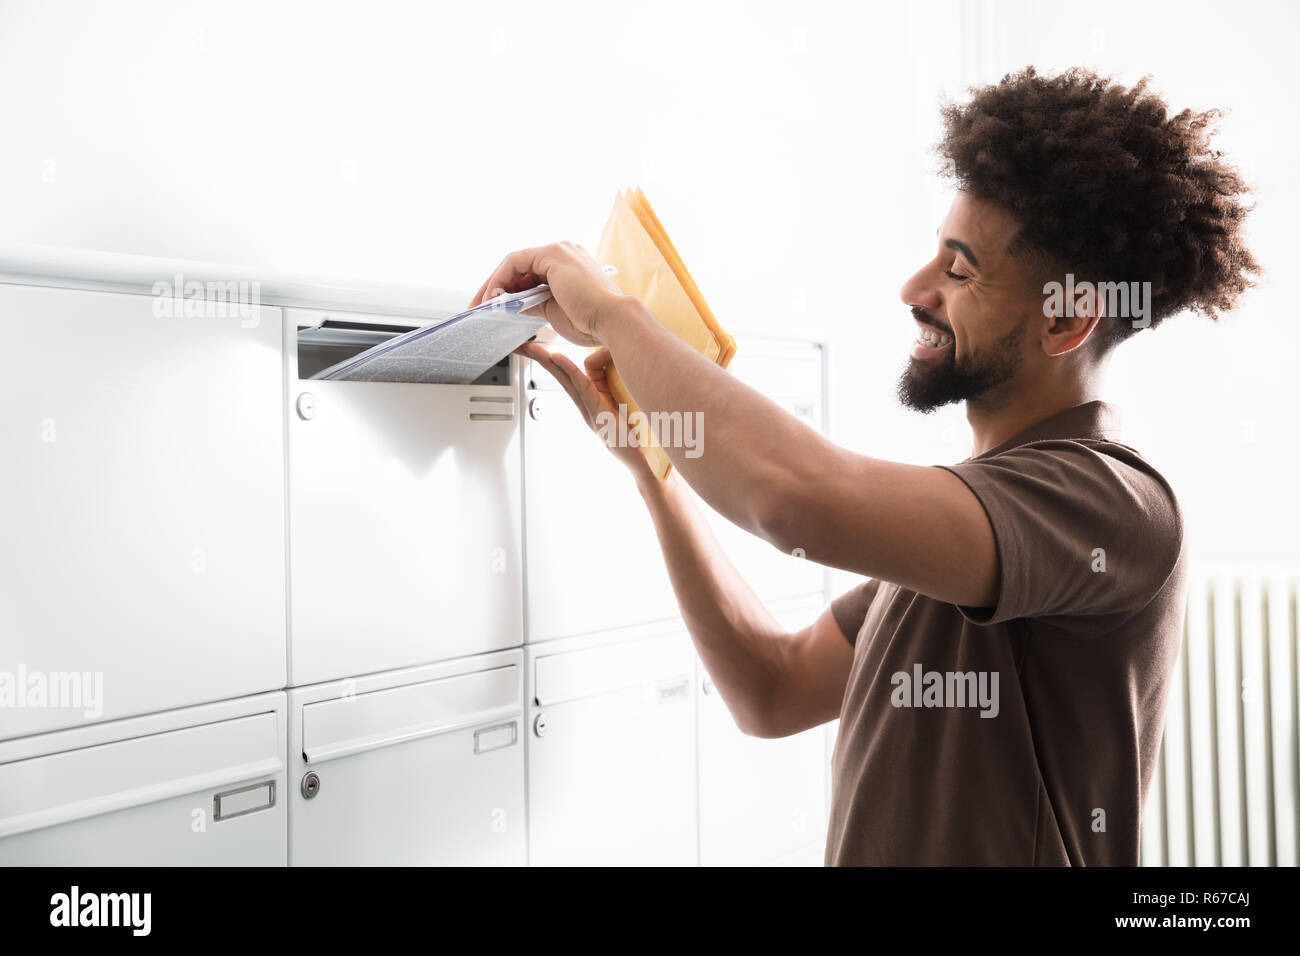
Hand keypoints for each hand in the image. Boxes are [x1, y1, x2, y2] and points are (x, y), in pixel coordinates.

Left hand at [470, 241, 623, 346]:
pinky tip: (494, 296)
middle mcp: (565, 251)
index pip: (530, 271)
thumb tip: (513, 305)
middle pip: (520, 265)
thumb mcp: (554, 312)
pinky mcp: (552, 254)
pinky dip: (501, 279)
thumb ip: (533, 303)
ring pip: (515, 262)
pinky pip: (516, 263)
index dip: (508, 287)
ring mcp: (559, 250)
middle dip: (497, 285)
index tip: (493, 303)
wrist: (612, 322)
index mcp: (569, 265)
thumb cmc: (592, 322)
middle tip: (479, 304)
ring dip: (495, 283)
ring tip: (483, 303)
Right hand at [517, 340, 654, 482]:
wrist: (640, 464)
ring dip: (547, 361)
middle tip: (521, 345)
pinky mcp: (598, 415)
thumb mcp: (624, 404)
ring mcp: (589, 411)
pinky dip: (568, 370)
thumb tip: (612, 363)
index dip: (554, 359)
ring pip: (565, 379)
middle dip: (540, 359)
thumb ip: (616, 386)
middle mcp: (585, 406)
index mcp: (590, 402)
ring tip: (530, 348)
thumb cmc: (636, 435)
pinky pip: (581, 388)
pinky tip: (556, 358)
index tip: (542, 345)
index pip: (568, 375)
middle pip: (559, 376)